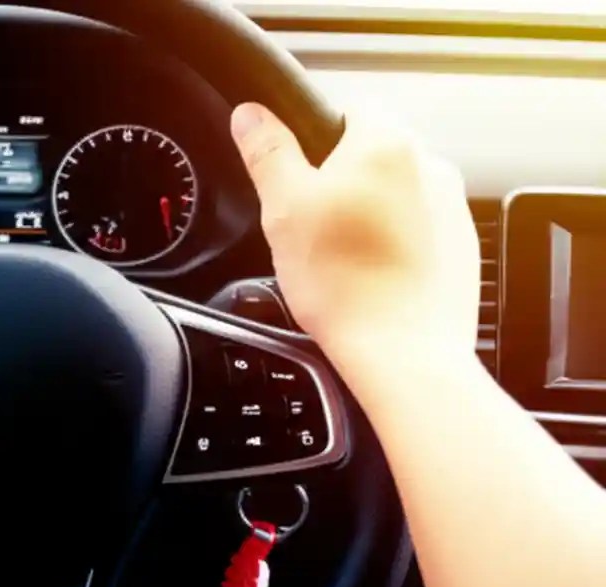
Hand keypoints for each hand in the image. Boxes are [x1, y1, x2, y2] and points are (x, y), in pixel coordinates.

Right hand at [229, 104, 479, 373]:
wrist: (401, 350)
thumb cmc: (344, 282)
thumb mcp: (284, 208)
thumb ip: (267, 152)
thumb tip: (251, 116)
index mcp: (385, 141)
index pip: (347, 107)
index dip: (313, 139)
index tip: (296, 175)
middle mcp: (429, 163)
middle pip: (372, 153)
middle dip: (341, 180)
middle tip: (311, 224)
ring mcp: (453, 206)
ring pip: (396, 193)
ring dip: (369, 212)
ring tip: (340, 257)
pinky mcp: (462, 245)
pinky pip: (419, 229)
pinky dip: (394, 244)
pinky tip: (369, 275)